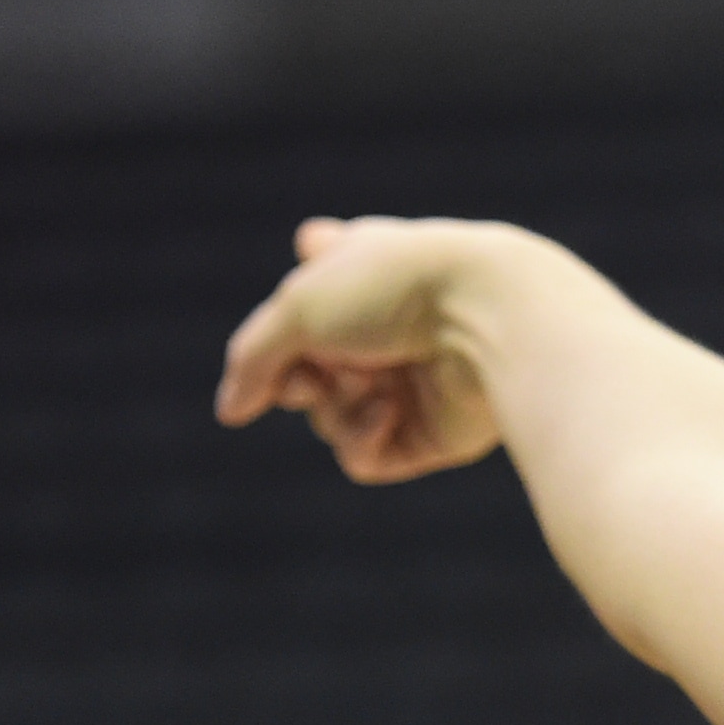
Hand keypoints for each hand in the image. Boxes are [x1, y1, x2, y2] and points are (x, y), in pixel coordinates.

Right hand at [215, 219, 512, 482]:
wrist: (492, 319)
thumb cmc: (397, 290)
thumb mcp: (299, 307)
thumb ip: (252, 358)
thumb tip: (232, 410)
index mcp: (368, 269)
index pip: (320, 271)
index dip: (302, 290)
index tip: (311, 268)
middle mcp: (391, 325)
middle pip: (308, 368)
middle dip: (298, 375)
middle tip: (310, 374)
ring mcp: (413, 382)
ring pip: (332, 418)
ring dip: (335, 407)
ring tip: (363, 385)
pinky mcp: (434, 435)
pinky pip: (367, 456)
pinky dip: (364, 438)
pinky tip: (387, 414)